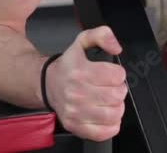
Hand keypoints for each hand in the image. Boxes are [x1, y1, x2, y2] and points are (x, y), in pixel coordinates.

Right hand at [44, 26, 126, 140]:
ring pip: (114, 114)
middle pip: (117, 95)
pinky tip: (105, 114)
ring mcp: (75, 112)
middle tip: (110, 87)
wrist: (48, 84)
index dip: (118, 74)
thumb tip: (116, 47)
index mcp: (80, 71)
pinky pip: (105, 132)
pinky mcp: (76, 126)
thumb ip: (102, 35)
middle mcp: (76, 93)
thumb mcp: (83, 41)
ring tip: (108, 100)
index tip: (112, 74)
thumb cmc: (69, 65)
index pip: (117, 75)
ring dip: (117, 106)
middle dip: (119, 90)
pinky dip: (112, 124)